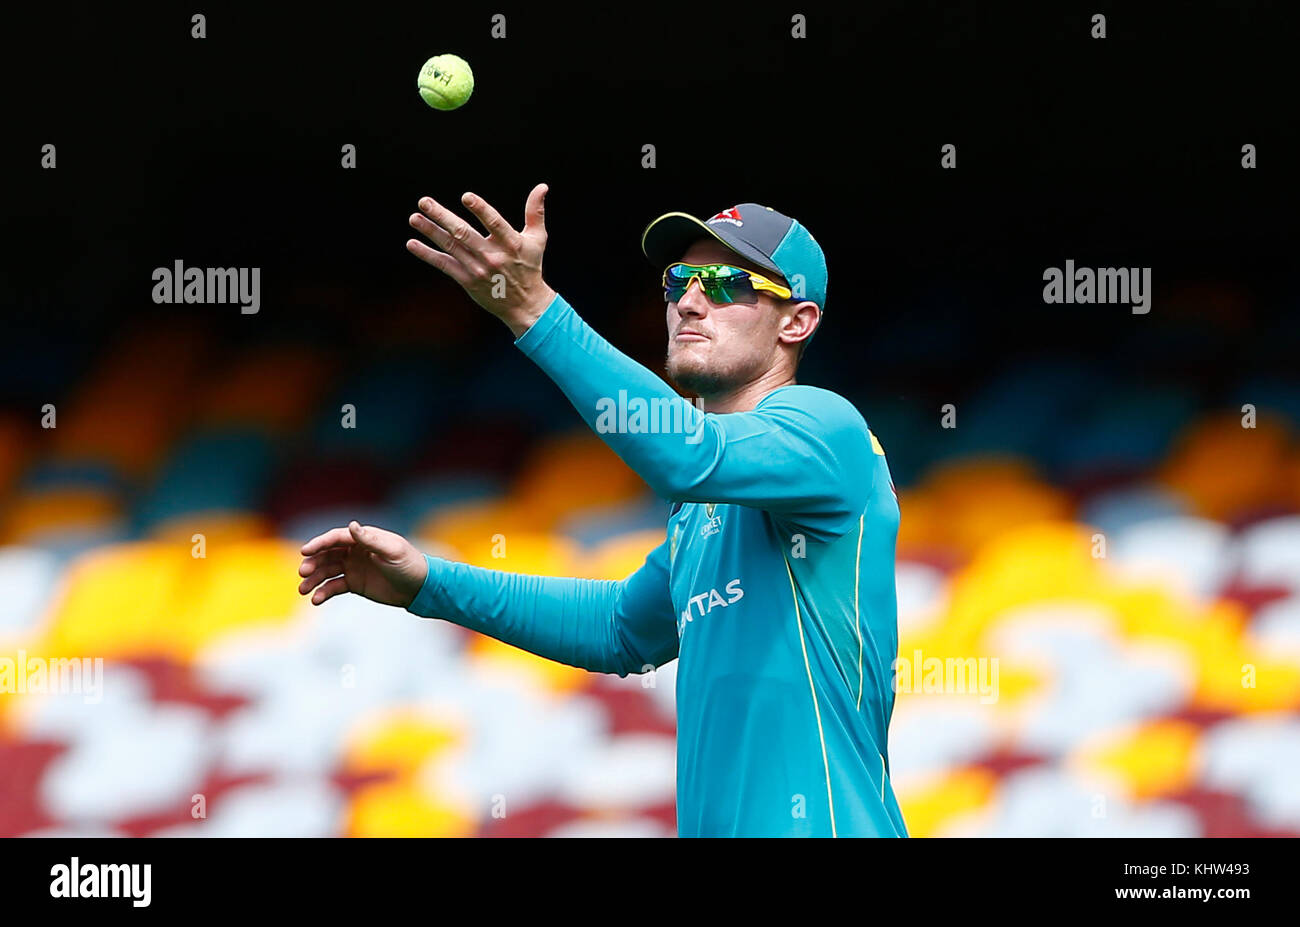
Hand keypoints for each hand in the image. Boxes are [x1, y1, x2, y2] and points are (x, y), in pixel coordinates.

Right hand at [297, 521, 428, 607]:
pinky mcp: (354, 583)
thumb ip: (370, 540)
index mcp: (363, 538)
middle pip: (327, 554)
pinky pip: (334, 587)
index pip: (336, 538)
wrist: (420, 588)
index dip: (319, 543)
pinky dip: (324, 592)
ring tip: (303, 590)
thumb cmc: (409, 564)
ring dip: (313, 579)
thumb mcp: (392, 551)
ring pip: (326, 571)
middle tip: (303, 572)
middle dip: (313, 562)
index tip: (305, 551)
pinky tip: (316, 599)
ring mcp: (353, 567)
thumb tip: (352, 525)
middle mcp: (354, 551)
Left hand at [406, 183, 555, 336]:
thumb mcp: (537, 240)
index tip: (466, 197)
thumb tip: (542, 187)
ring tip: (414, 218)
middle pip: (464, 233)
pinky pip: (444, 265)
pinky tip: (412, 244)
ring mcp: (478, 269)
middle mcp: (492, 256)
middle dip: (442, 216)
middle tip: (424, 201)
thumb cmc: (530, 267)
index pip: (495, 223)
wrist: (525, 304)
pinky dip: (428, 255)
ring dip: (430, 232)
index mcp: (511, 243)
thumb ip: (535, 213)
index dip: (481, 210)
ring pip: (450, 247)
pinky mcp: (467, 281)